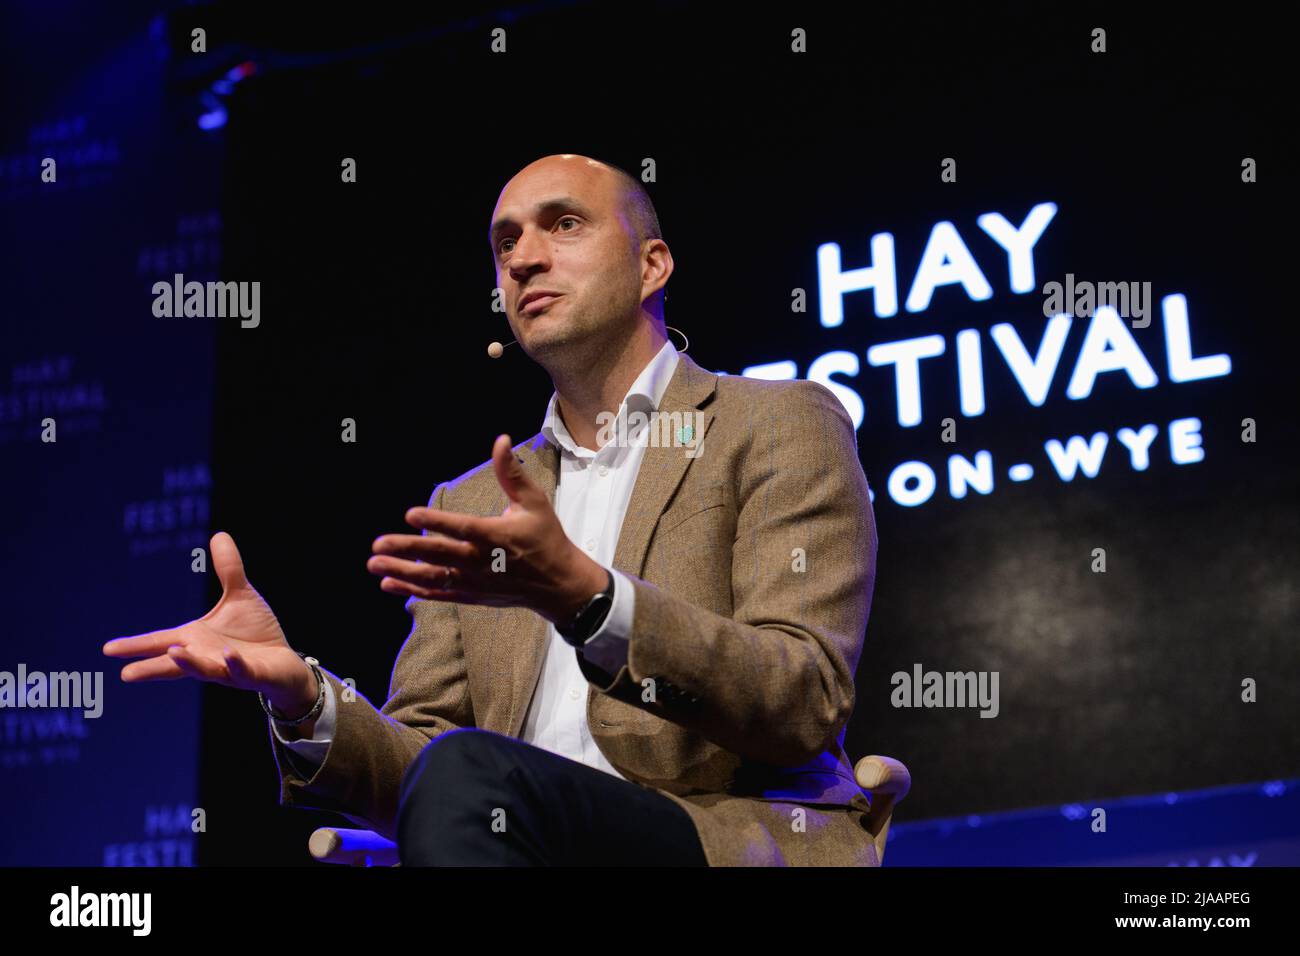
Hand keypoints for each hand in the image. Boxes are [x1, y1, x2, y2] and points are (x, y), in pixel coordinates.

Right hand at [103, 532, 316, 714]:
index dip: (136, 645)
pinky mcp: (254, 673)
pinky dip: (233, 664)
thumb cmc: (257, 633)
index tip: (107, 648)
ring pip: (206, 669)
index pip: (160, 642)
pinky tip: (228, 655)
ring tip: (173, 653)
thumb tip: (218, 535)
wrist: (285, 662)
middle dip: (152, 668)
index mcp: (196, 639)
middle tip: (126, 674)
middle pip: (176, 664)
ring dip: (190, 663)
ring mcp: (229, 668)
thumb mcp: (241, 596)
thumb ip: (228, 569)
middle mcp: (207, 657)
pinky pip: (241, 670)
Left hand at [368, 434, 607, 623]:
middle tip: (377, 544)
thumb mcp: (534, 502)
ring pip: (432, 577)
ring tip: (374, 564)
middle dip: (407, 549)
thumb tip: (501, 440)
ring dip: (402, 571)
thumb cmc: (545, 538)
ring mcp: (474, 582)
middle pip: (439, 555)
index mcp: (496, 536)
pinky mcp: (471, 595)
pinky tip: (388, 583)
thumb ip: (512, 473)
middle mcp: (481, 562)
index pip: (461, 528)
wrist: (558, 584)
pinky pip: (437, 594)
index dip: (436, 521)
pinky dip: (412, 590)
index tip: (410, 514)